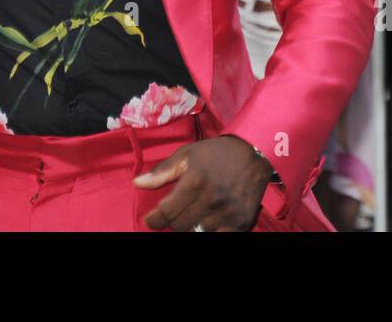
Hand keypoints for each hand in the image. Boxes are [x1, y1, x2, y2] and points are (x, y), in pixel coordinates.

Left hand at [134, 135, 272, 231]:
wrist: (254, 153)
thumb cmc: (216, 153)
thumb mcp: (187, 155)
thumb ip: (162, 171)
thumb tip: (137, 183)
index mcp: (196, 181)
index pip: (167, 212)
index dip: (154, 220)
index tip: (150, 220)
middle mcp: (212, 199)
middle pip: (180, 226)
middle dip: (171, 222)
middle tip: (173, 213)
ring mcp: (228, 213)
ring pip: (197, 233)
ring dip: (189, 227)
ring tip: (191, 215)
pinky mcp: (242, 222)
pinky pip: (218, 238)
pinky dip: (208, 232)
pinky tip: (206, 222)